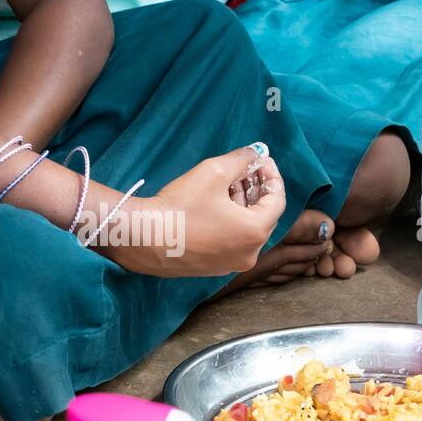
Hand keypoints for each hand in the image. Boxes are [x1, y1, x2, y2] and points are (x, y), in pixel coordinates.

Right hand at [130, 145, 286, 276]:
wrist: (144, 238)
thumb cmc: (180, 205)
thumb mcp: (213, 172)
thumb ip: (240, 160)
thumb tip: (255, 152)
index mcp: (255, 232)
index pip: (277, 200)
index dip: (271, 176)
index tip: (261, 159)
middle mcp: (250, 253)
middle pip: (263, 215)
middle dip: (256, 189)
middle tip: (244, 168)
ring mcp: (232, 263)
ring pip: (247, 228)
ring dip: (242, 204)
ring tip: (228, 182)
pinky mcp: (215, 267)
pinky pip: (232, 240)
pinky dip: (231, 221)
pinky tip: (216, 203)